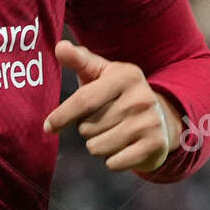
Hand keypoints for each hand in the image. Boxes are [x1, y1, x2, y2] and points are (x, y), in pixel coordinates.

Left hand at [44, 40, 177, 173]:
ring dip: (98, 144)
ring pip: (97, 147)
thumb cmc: (117, 94)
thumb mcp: (100, 73)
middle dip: (86, 128)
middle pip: (88, 127)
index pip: (84, 100)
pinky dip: (112, 159)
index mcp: (125, 76)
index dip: (62, 115)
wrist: (161, 118)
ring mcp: (150, 122)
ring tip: (112, 133)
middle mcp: (141, 97)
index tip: (48, 126)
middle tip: (102, 120)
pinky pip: (114, 163)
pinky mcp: (155, 145)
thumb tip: (59, 47)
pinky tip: (123, 147)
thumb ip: (79, 60)